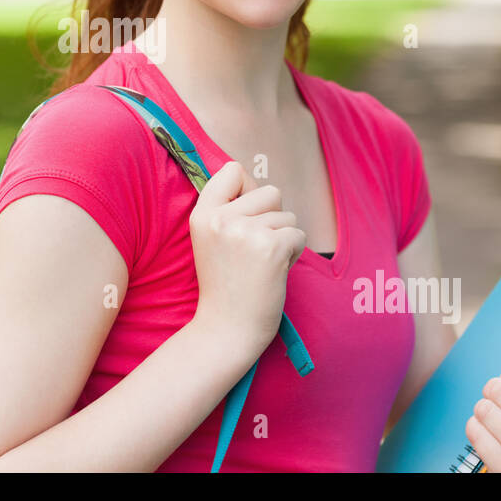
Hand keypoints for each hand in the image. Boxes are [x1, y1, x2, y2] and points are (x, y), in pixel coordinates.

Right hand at [188, 160, 305, 357]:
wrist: (227, 330)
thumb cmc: (225, 284)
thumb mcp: (211, 240)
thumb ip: (229, 210)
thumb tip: (262, 185)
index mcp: (202, 215)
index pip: (233, 170)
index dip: (248, 189)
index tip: (245, 216)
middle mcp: (222, 219)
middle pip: (270, 191)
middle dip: (272, 217)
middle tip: (253, 250)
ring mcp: (246, 232)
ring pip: (288, 215)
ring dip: (283, 238)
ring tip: (261, 264)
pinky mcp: (271, 247)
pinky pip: (298, 234)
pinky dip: (293, 253)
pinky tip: (273, 272)